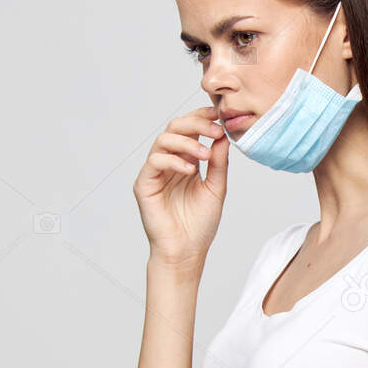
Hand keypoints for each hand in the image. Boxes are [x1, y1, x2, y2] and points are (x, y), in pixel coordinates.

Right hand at [132, 106, 229, 270]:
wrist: (186, 251)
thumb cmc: (199, 224)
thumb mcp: (216, 188)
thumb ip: (218, 163)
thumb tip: (222, 137)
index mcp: (185, 161)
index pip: (189, 130)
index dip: (201, 118)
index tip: (218, 116)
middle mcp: (169, 163)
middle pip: (175, 128)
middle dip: (196, 125)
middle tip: (215, 130)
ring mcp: (155, 172)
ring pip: (163, 140)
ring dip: (187, 142)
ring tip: (205, 156)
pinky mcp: (144, 184)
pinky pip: (155, 161)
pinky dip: (174, 161)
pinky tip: (191, 170)